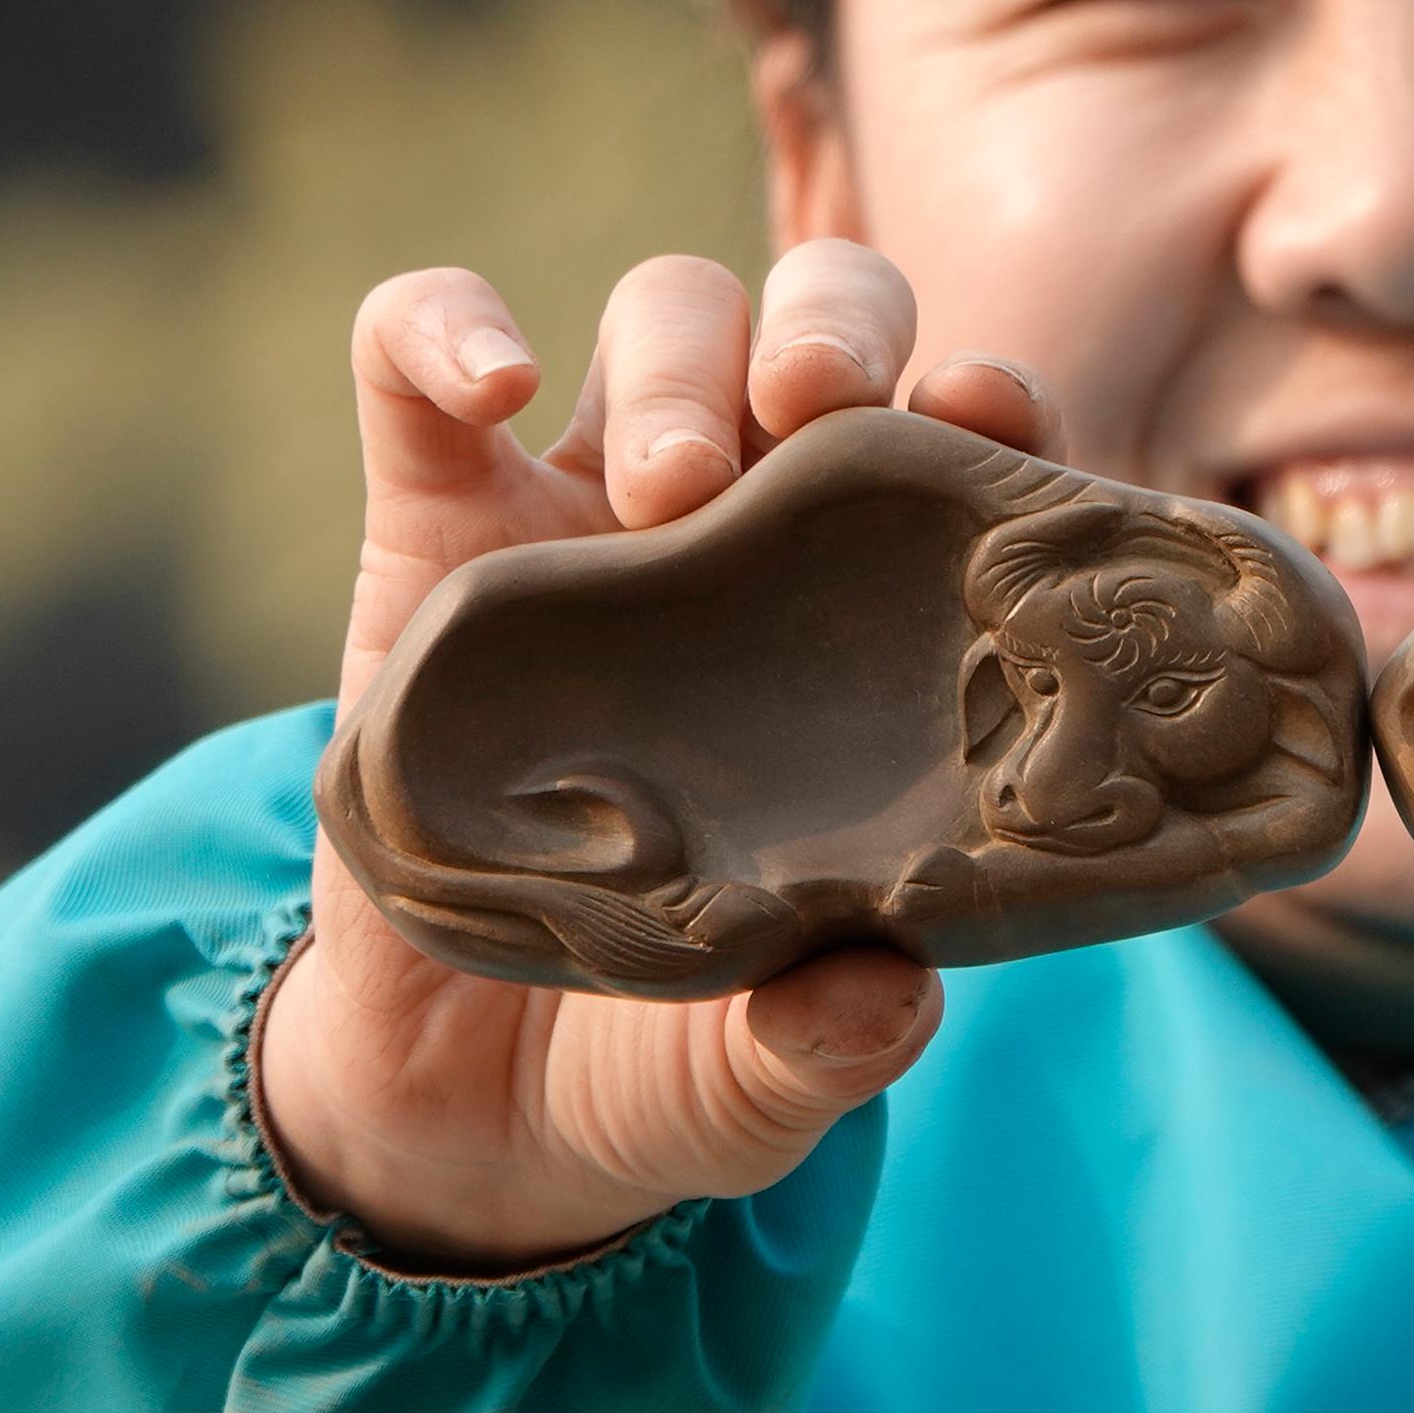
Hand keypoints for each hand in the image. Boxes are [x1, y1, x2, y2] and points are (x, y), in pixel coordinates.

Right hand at [256, 241, 1065, 1269]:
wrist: (468, 1098)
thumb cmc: (674, 1046)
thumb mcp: (764, 1071)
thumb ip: (830, 1039)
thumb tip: (888, 1002)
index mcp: (884, 622)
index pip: (971, 459)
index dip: (999, 407)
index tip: (998, 415)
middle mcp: (759, 534)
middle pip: (826, 329)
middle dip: (838, 332)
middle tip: (823, 412)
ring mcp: (589, 512)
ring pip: (667, 314)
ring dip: (686, 353)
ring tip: (671, 483)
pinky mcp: (427, 526)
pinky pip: (415, 360)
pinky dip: (446, 330)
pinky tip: (490, 383)